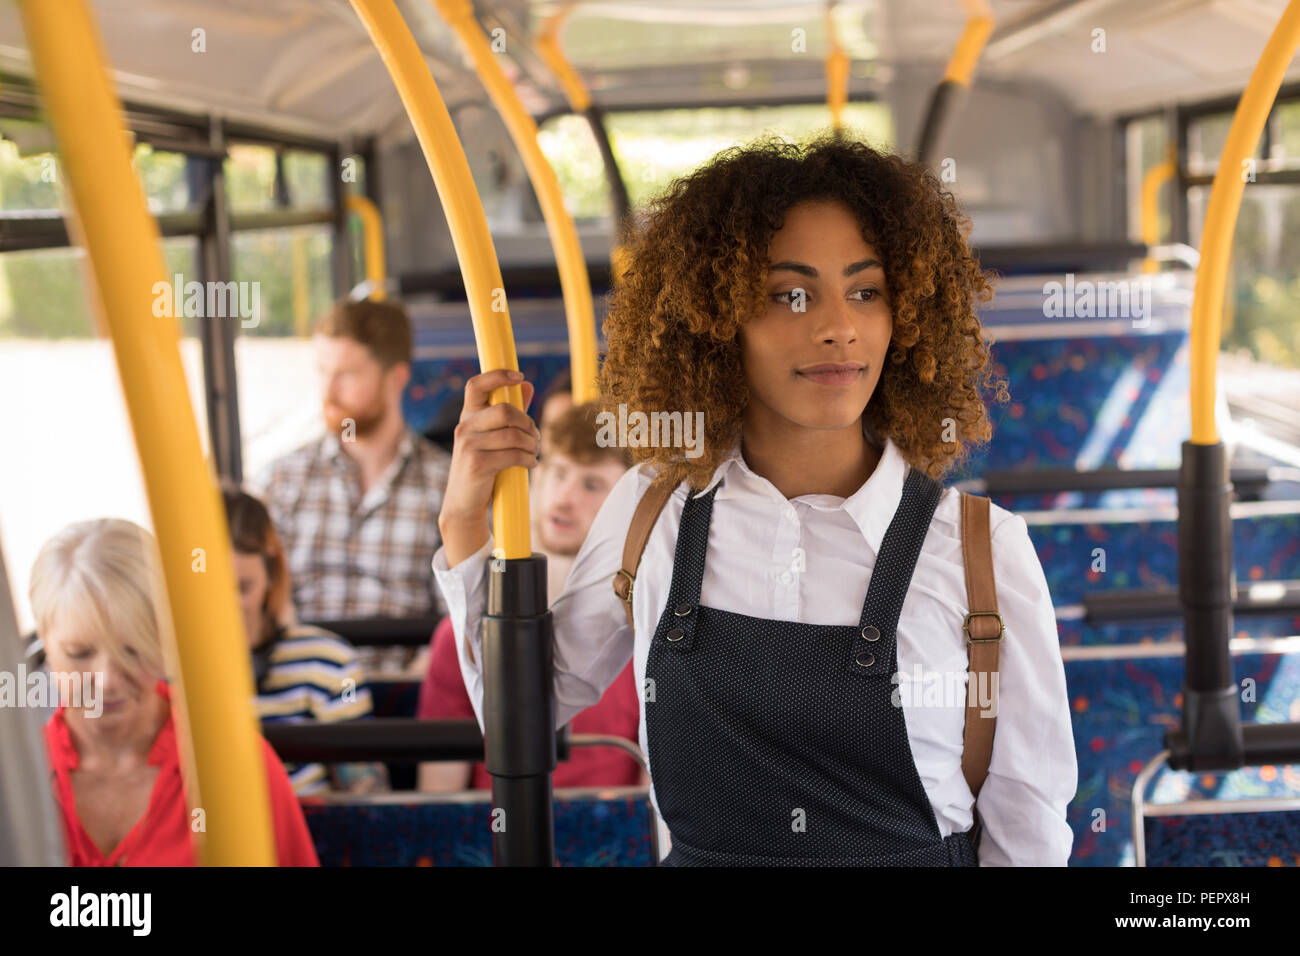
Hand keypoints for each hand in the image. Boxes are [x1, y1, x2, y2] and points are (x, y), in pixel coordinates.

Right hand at [439, 369, 538, 566]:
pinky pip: (513, 455)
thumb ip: (510, 411)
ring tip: (534, 453)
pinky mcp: (477, 464)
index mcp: (467, 416)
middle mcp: (464, 427)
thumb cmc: (482, 466)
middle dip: (528, 423)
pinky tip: (531, 464)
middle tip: (536, 437)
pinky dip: (528, 460)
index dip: (498, 376)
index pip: (476, 385)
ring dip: (532, 445)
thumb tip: (527, 384)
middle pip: (505, 410)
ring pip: (513, 434)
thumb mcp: (493, 437)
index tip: (520, 376)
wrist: (464, 503)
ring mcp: (468, 445)